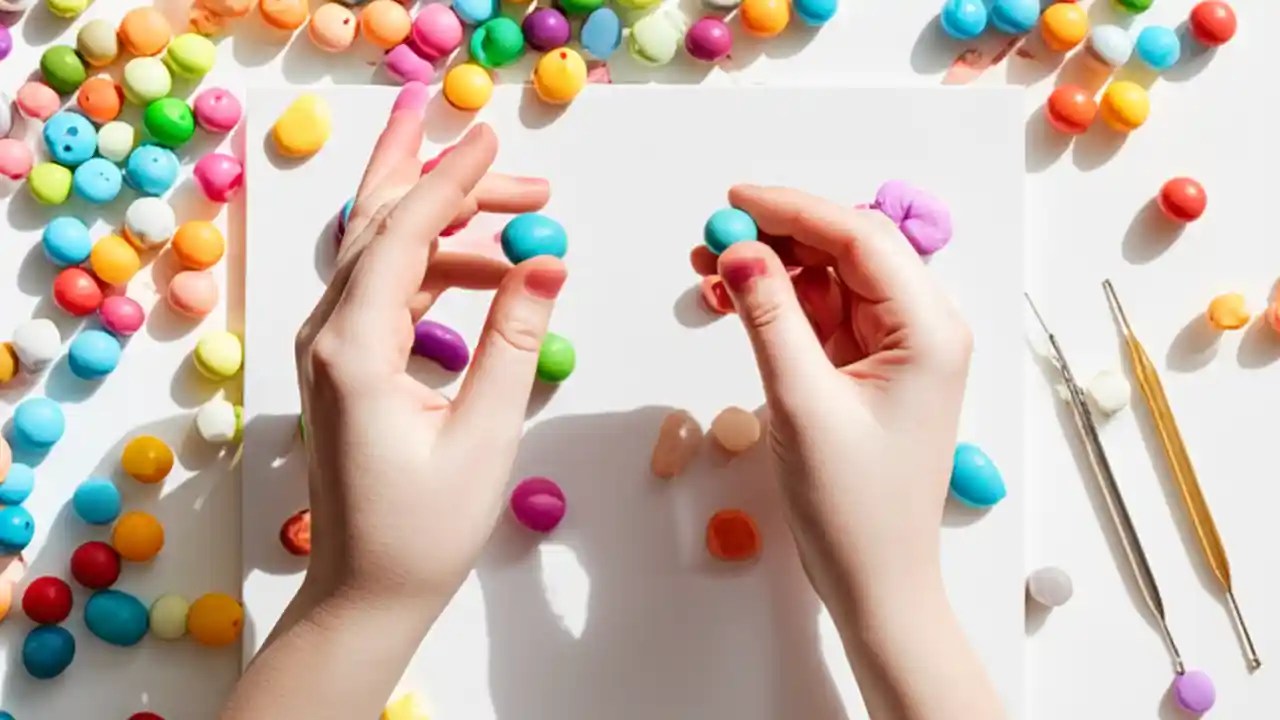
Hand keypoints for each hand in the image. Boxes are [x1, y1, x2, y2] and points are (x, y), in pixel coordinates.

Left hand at [296, 83, 567, 606]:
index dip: (450, 179)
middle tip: (513, 163)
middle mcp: (328, 336)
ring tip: (524, 217)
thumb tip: (545, 262)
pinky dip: (435, 265)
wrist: (363, 592)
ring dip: (448, 224)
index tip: (492, 138)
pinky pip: (388, 289)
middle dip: (444, 182)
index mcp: (354, 349)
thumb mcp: (484, 435)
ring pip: (383, 251)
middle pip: (379, 223)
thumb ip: (513, 341)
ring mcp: (331, 348)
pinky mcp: (346, 363)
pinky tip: (485, 269)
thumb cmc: (421, 531)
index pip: (402, 233)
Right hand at [703, 186, 999, 718]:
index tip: (733, 199)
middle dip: (778, 237)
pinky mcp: (867, 370)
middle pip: (846, 251)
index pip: (861, 238)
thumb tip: (738, 247)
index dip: (795, 209)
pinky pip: (820, 317)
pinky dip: (777, 305)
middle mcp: (921, 328)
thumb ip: (770, 317)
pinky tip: (730, 301)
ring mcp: (894, 349)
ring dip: (771, 270)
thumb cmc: (853, 505)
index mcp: (928, 329)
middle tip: (710, 237)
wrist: (876, 580)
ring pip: (828, 281)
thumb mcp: (803, 402)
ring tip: (707, 271)